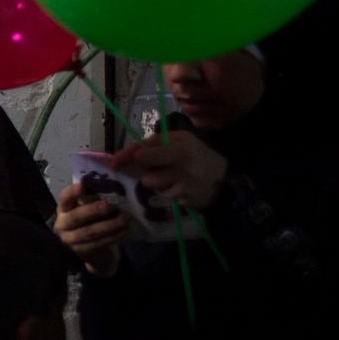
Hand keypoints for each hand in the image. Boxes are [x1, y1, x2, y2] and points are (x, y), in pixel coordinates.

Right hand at [54, 182, 126, 277]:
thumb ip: (93, 199)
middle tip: (111, 205)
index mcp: (63, 208)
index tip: (82, 186)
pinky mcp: (80, 251)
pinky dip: (112, 237)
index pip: (64, 198)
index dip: (72, 192)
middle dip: (94, 210)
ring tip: (124, 220)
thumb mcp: (87, 208)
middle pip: (76, 216)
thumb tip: (110, 187)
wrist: (88, 248)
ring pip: (89, 232)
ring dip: (108, 225)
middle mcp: (62, 224)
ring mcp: (69, 240)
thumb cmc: (89, 220)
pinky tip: (124, 231)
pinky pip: (97, 243)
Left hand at [110, 131, 227, 210]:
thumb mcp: (174, 140)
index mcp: (179, 144)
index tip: (115, 164)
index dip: (127, 158)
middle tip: (153, 169)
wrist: (222, 174)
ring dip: (157, 184)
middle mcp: (184, 164)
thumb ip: (148, 146)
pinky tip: (180, 187)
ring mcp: (187, 184)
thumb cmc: (192, 153)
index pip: (143, 153)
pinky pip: (166, 197)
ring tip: (170, 177)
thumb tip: (116, 160)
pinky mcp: (188, 199)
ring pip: (155, 189)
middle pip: (148, 177)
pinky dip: (168, 193)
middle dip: (146, 174)